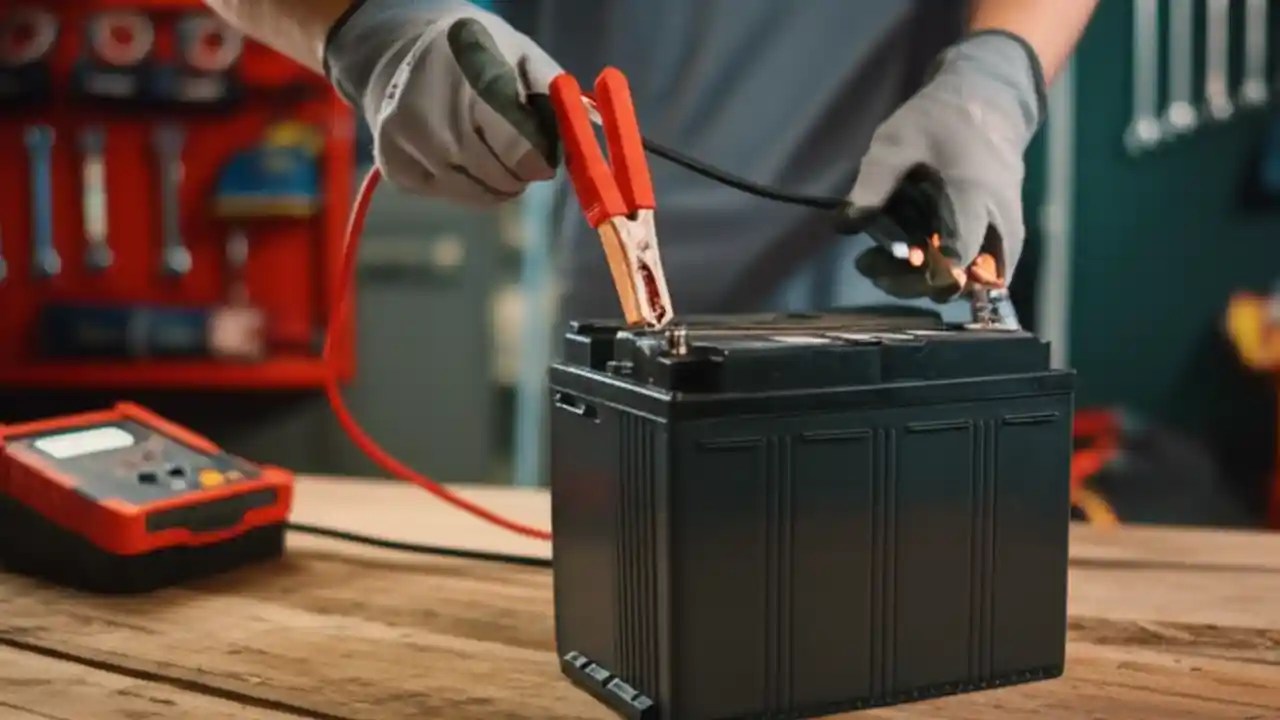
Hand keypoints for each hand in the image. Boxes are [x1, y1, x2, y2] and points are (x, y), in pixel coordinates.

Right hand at [326, 0, 561, 204]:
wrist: (399, 51)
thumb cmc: (476, 53)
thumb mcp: (520, 53)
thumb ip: (552, 92)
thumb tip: (583, 133)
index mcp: (470, 77)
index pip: (522, 150)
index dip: (542, 159)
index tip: (545, 155)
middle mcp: (431, 113)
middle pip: (503, 177)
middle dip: (522, 173)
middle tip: (522, 155)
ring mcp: (406, 144)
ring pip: (478, 194)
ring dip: (499, 184)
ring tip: (495, 154)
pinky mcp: (395, 168)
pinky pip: (452, 195)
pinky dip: (469, 185)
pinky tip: (463, 156)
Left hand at [841, 31, 1046, 300]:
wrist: (990, 100)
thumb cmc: (942, 119)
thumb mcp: (896, 142)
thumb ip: (872, 184)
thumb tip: (846, 224)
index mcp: (974, 196)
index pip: (958, 256)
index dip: (924, 273)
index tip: (886, 260)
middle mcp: (999, 221)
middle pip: (967, 281)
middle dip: (919, 285)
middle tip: (874, 267)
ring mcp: (1006, 229)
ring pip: (979, 281)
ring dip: (935, 284)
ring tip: (890, 268)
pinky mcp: (1004, 232)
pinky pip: (986, 270)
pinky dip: (954, 275)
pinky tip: (915, 264)